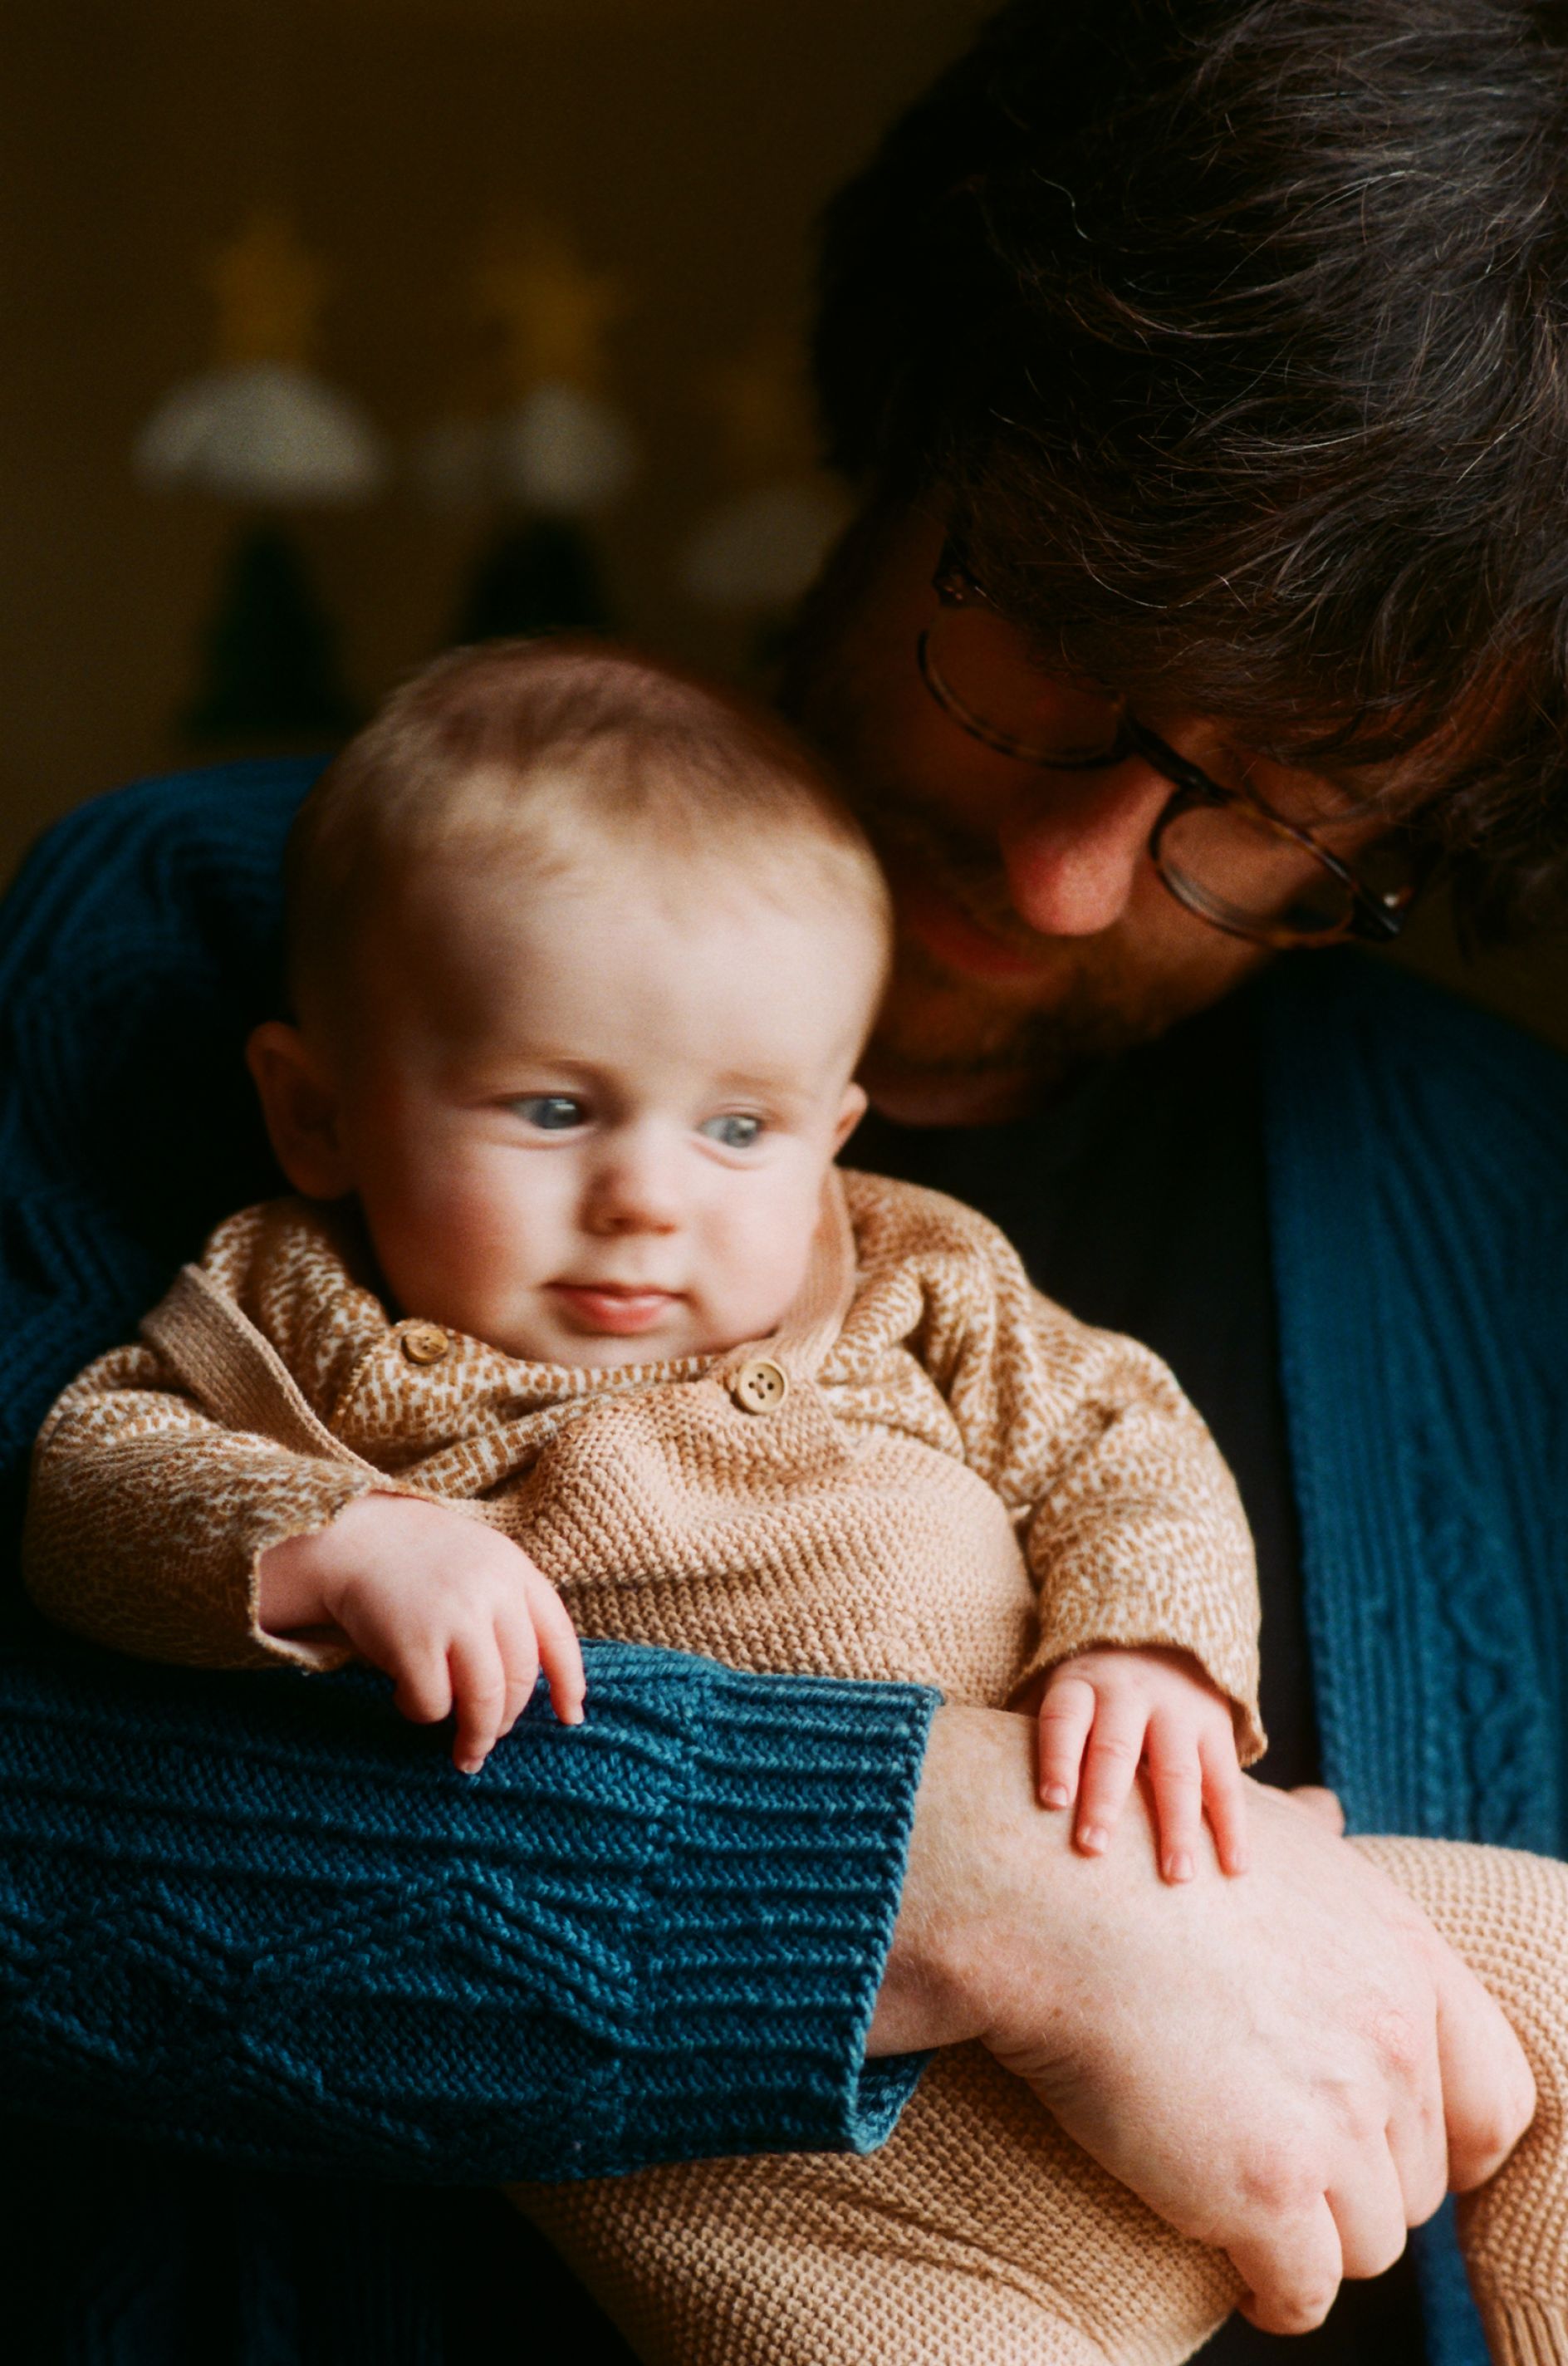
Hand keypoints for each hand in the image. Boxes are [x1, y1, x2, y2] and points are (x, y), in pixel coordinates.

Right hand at [258, 1492, 585, 1771]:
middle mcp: (493, 1592)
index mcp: (514, 1570)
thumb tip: (543, 1683)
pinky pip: (435, 1704)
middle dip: (509, 1719)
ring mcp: (455, 1616)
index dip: (569, 1683)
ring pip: (486, 1701)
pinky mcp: (415, 1642)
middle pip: (520, 1678)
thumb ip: (510, 1607)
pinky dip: (422, 1712)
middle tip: (491, 1737)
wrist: (350, 1537)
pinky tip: (405, 1696)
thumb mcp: (480, 1563)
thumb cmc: (418, 1560)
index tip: (571, 1718)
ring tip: (466, 1753)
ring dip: (477, 1736)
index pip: (557, 1637)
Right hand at [868, 1704, 1533, 2335]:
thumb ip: (1310, 1843)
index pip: (1494, 2099)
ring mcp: (1336, 2119)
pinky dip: (1276, 2297)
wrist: (1046, 1890)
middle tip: (1285, 2176)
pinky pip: (1305, 2293)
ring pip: (1369, 2243)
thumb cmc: (1130, 1847)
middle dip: (1357, 2188)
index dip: (1449, 2145)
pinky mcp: (1266, 2190)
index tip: (1389, 2156)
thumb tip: (1328, 1816)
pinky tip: (1240, 2278)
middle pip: (1419, 2178)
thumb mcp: (1248, 1821)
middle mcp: (1392, 2042)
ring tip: (1251, 2218)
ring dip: (1315, 2242)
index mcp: (1402, 1961)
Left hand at [1036, 1643, 1247, 1880]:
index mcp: (1080, 1688)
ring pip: (1178, 1771)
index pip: (1063, 1721)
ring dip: (1178, 1825)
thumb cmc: (1090, 1692)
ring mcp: (1177, 1711)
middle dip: (1104, 1799)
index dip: (1058, 1758)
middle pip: (1115, 1749)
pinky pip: (1225, 1780)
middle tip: (1093, 1848)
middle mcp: (1128, 1695)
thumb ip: (1024, 1731)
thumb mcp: (1058, 1692)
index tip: (1052, 1801)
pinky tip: (1234, 1867)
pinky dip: (1232, 1826)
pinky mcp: (1216, 1727)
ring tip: (1176, 1875)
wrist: (1161, 1638)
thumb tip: (977, 1785)